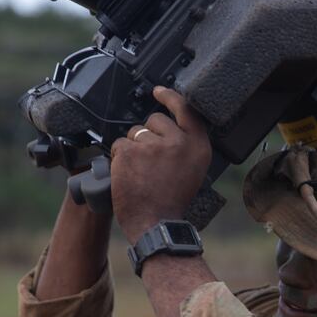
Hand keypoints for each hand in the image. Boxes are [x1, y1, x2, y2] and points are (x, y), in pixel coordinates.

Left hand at [110, 86, 211, 243]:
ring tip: (140, 173)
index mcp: (198, 146)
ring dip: (132, 149)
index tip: (159, 91)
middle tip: (149, 162)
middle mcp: (179, 141)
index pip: (185, 109)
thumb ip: (185, 147)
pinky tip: (128, 175)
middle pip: (154, 120)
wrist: (157, 224)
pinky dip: (119, 159)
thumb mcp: (192, 171)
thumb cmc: (172, 203)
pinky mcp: (130, 151)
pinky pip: (119, 145)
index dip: (170, 97)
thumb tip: (168, 128)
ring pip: (134, 133)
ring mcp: (153, 145)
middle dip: (147, 135)